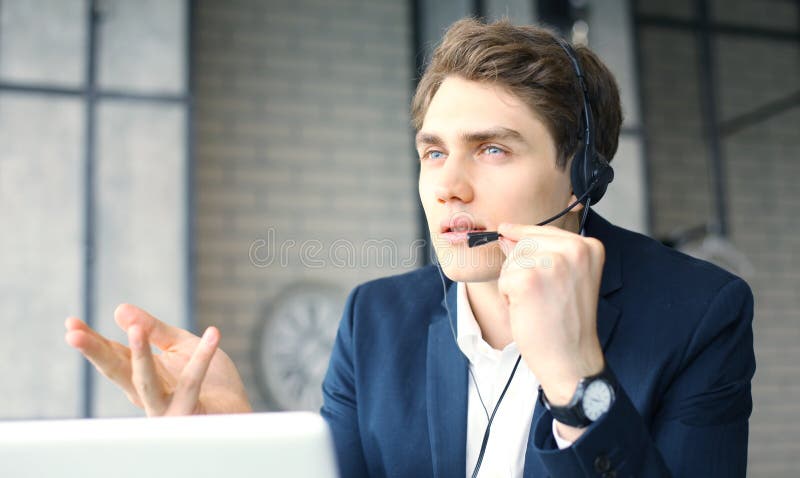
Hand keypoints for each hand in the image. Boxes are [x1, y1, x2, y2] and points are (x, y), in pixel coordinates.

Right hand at [64, 303, 251, 415]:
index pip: (113, 355)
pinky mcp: (189, 410)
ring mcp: (166, 406)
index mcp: (142, 375)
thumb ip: (153, 329)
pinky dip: (203, 357)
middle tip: (73, 334)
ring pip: (147, 383)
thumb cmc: (209, 382)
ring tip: (135, 330)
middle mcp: (148, 393)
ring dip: (140, 356)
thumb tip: (118, 309)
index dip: (92, 340)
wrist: (236, 412)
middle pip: (117, 371)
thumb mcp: (180, 346)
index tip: (71, 322)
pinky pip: (194, 382)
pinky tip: (213, 334)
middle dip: (96, 352)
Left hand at [497, 223, 604, 437]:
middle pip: (524, 242)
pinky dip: (508, 297)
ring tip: (537, 305)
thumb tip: (505, 232)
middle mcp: (575, 249)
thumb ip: (540, 251)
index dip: (524, 243)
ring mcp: (552, 262)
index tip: (520, 252)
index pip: (542, 231)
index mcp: (589, 246)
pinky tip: (528, 311)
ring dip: (514, 284)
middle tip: (542, 298)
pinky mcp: (529, 278)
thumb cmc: (566, 323)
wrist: (570, 360)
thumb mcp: (564, 277)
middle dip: (521, 270)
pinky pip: (503, 278)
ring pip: (511, 260)